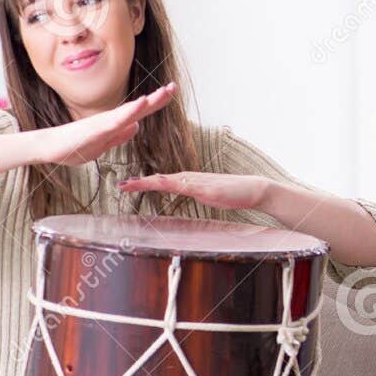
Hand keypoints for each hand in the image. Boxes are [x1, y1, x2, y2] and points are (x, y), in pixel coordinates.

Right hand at [30, 82, 177, 166]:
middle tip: (174, 86)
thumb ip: (120, 135)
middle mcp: (111, 120)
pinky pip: (116, 120)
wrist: (48, 147)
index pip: (139, 112)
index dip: (155, 102)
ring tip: (164, 92)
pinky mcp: (95, 128)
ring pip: (130, 111)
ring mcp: (103, 123)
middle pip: (139, 108)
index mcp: (114, 124)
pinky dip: (130, 111)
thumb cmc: (72, 146)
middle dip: (157, 98)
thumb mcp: (103, 144)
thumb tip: (137, 126)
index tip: (170, 91)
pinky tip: (141, 104)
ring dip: (148, 102)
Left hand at [118, 171, 267, 210]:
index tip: (127, 186)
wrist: (255, 189)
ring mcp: (199, 183)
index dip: (144, 183)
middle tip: (120, 185)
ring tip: (131, 185)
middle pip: (160, 179)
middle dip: (140, 183)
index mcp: (190, 181)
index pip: (162, 181)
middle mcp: (191, 179)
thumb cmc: (234, 193)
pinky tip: (159, 183)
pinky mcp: (207, 189)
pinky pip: (185, 187)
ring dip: (149, 182)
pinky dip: (169, 184)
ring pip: (168, 181)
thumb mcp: (209, 196)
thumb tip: (185, 192)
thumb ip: (196, 192)